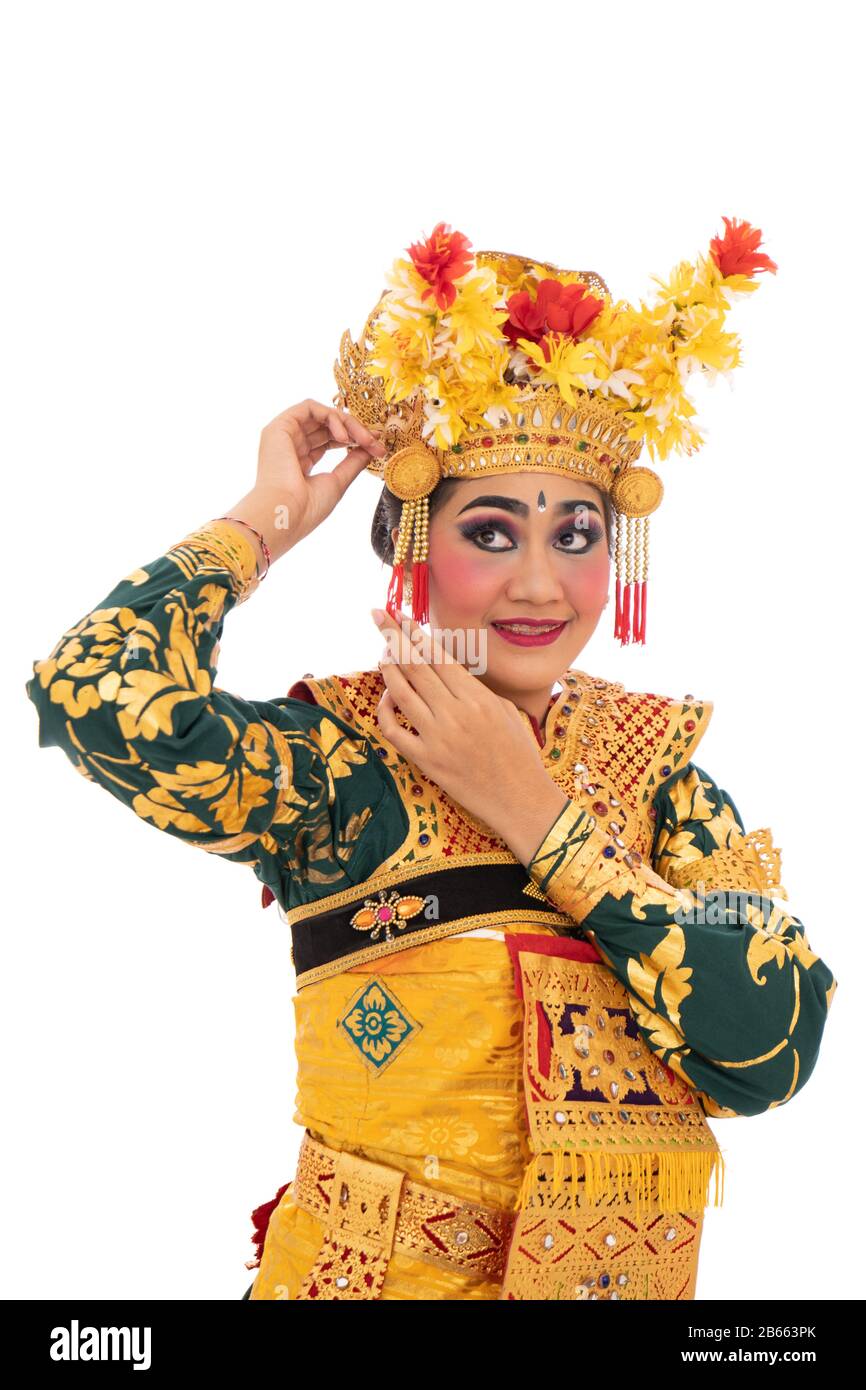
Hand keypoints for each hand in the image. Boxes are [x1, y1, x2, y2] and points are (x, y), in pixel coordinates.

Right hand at [226, 399, 385, 563]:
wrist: (286, 514)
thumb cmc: (307, 508)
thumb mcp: (338, 482)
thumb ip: (353, 462)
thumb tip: (371, 447)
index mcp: (300, 462)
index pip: (329, 440)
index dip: (355, 439)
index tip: (378, 447)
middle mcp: (290, 446)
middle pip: (327, 426)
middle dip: (356, 430)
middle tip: (376, 442)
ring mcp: (283, 436)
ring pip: (321, 414)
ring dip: (347, 422)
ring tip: (363, 440)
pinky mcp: (279, 427)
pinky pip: (309, 407)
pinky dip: (331, 416)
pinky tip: (343, 436)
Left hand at [372, 607, 568, 865]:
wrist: (522, 800)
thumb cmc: (520, 754)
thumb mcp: (506, 711)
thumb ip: (476, 689)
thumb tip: (449, 669)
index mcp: (478, 698)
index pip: (438, 656)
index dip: (416, 633)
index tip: (402, 616)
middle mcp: (455, 714)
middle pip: (416, 666)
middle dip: (394, 636)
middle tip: (379, 616)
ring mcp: (437, 738)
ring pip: (401, 692)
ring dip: (388, 667)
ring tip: (382, 651)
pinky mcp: (426, 761)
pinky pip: (394, 730)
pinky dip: (385, 710)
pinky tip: (387, 697)